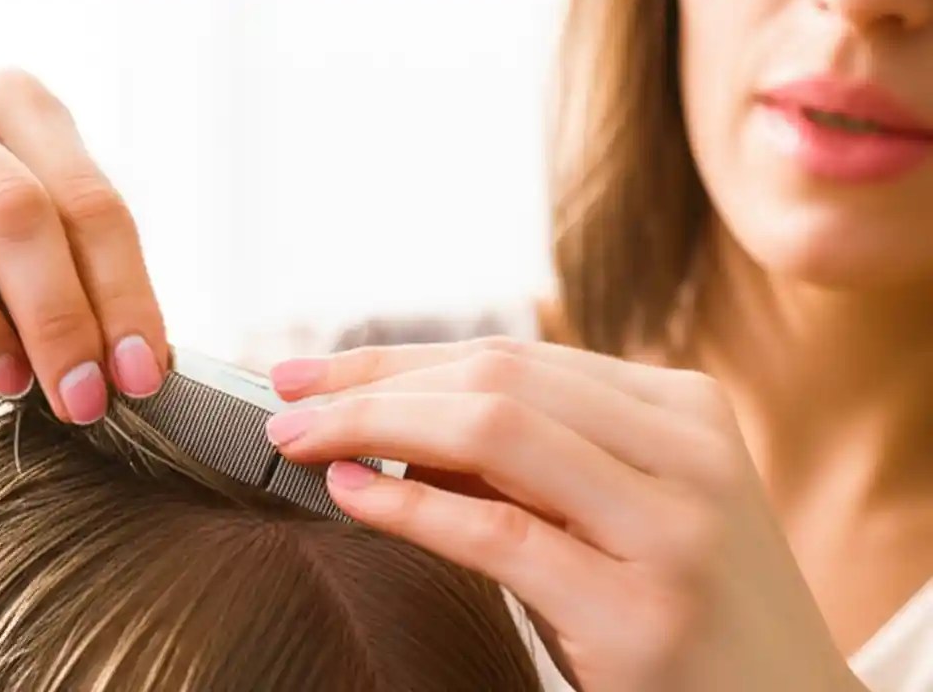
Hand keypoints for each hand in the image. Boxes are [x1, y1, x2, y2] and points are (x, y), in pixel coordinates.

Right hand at [0, 69, 166, 422]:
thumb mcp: (45, 260)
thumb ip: (90, 291)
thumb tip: (141, 367)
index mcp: (22, 105)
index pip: (90, 202)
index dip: (122, 296)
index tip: (139, 378)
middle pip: (9, 209)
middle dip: (55, 317)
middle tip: (80, 399)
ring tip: (8, 384)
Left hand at [266, 338, 858, 691]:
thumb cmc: (684, 613)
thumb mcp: (620, 511)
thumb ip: (530, 460)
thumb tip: (393, 419)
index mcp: (683, 408)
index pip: (512, 356)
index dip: (396, 356)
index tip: (311, 369)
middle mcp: (688, 450)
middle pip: (496, 377)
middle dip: (371, 382)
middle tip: (281, 399)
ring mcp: (674, 528)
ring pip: (495, 430)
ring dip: (374, 424)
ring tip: (297, 440)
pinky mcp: (643, 612)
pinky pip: (500, 534)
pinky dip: (411, 505)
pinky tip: (351, 495)